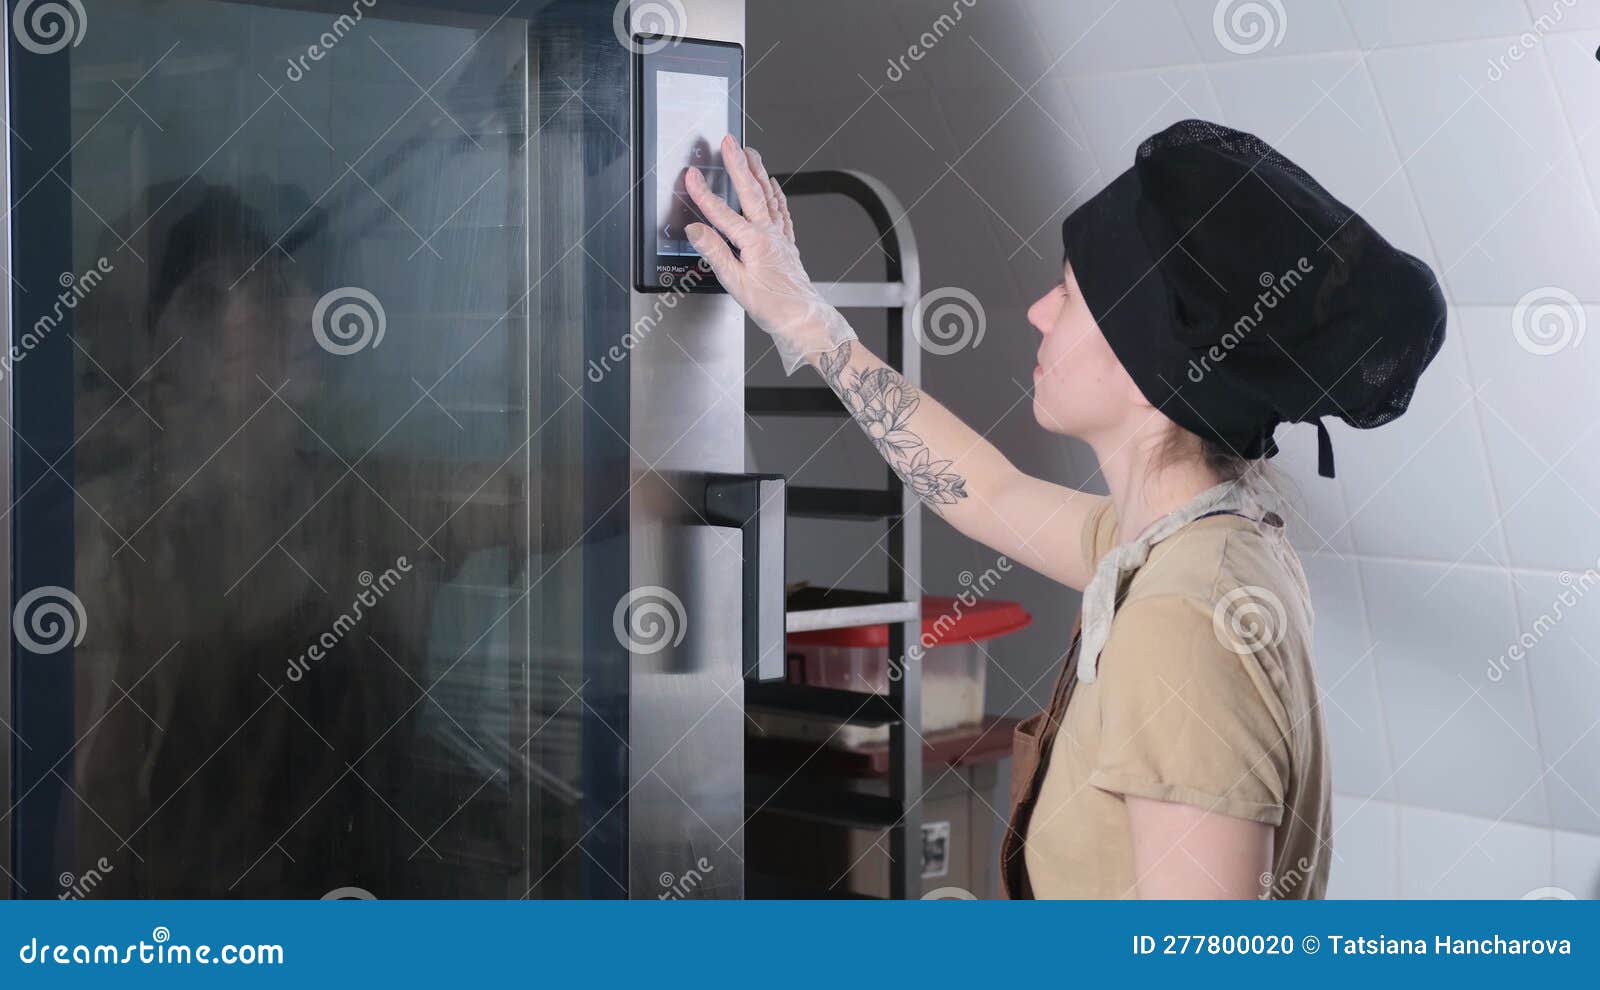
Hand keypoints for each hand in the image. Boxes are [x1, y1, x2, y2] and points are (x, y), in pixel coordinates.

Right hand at [684, 135, 855, 373]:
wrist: (803, 319)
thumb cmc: (773, 306)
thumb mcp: (735, 282)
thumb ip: (715, 252)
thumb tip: (695, 230)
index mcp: (754, 241)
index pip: (722, 212)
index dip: (703, 193)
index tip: (691, 175)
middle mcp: (770, 234)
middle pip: (751, 191)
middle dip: (738, 164)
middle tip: (730, 141)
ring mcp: (781, 237)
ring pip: (769, 196)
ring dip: (758, 173)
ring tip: (751, 153)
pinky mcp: (787, 245)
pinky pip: (782, 212)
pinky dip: (777, 195)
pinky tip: (774, 187)